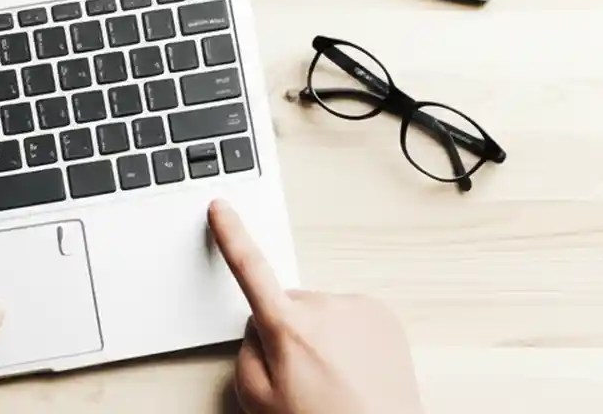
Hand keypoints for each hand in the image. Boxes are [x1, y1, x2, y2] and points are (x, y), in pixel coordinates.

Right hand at [208, 200, 423, 413]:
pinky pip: (347, 315)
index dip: (231, 235)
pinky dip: (346, 337)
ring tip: (333, 378)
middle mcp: (324, 308)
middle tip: (301, 374)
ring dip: (319, 336)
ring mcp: (356, 308)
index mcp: (287, 328)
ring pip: (319, 311)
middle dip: (286, 330)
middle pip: (286, 304)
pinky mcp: (382, 314)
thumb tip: (258, 328)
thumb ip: (246, 354)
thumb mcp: (258, 400)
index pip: (249, 269)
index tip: (220, 207)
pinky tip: (353, 369)